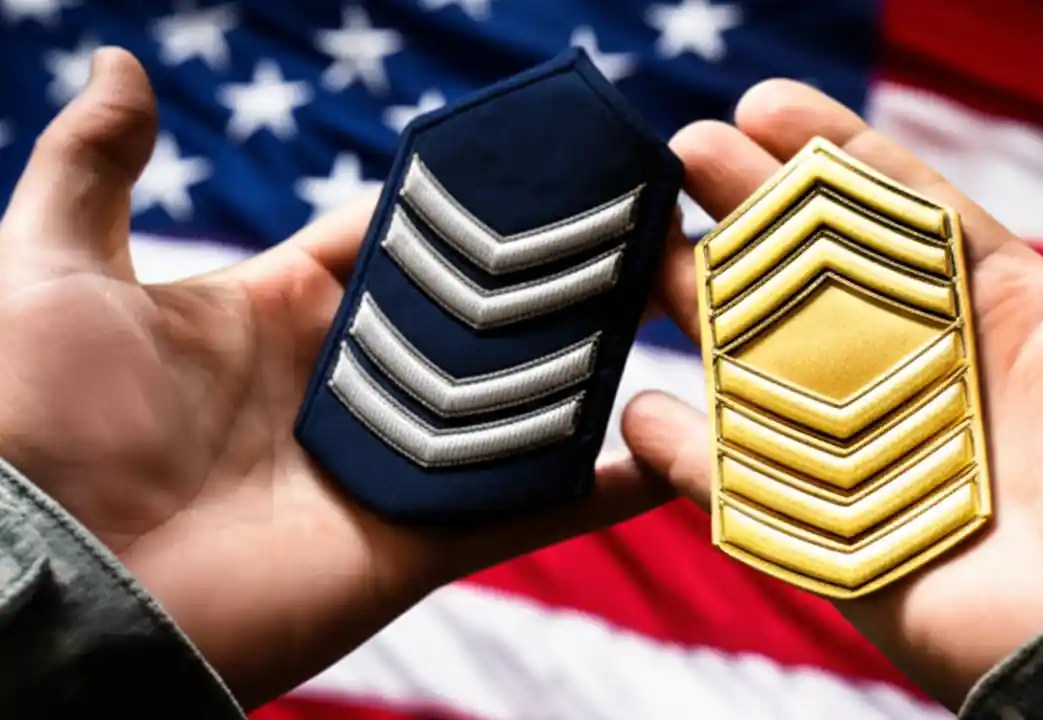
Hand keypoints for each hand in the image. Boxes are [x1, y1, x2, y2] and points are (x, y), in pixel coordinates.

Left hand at [0, 49, 674, 706]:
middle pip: (472, 313)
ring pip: (515, 398)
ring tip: (678, 301)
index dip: (458, 204)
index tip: (536, 161)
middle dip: (546, 270)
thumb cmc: (37, 422)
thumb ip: (93, 168)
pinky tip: (670, 438)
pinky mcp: (425, 537)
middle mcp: (348, 383)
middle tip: (635, 221)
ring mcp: (393, 462)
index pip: (393, 241)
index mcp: (279, 313)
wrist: (56, 581)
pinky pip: (531, 504)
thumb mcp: (49, 268)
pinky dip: (602, 481)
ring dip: (592, 358)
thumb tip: (127, 65)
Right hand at [622, 21, 1042, 706]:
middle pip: (810, 270)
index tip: (763, 103)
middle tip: (680, 147)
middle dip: (743, 205)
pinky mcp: (838, 532)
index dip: (829, 153)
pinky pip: (740, 488)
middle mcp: (929, 370)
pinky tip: (637, 406)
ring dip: (697, 302)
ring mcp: (874, 450)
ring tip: (635, 242)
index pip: (895, 210)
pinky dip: (682, 456)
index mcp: (1004, 308)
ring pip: (760, 360)